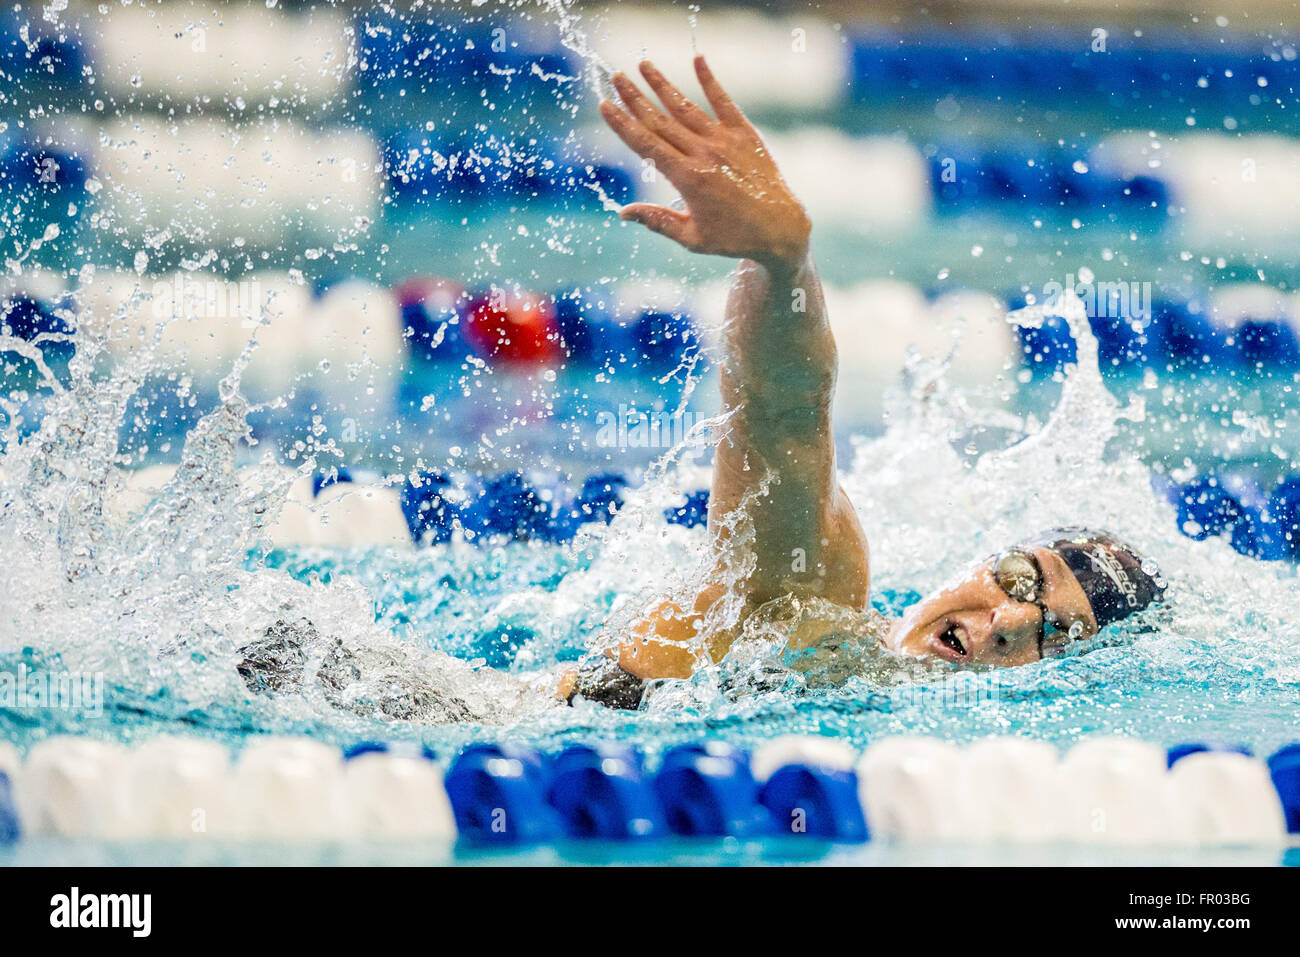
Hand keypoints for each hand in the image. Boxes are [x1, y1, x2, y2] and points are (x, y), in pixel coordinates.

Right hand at [599, 56, 810, 272]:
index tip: (605, 106)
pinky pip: (724, 102)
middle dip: (636, 97)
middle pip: (661, 120)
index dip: (623, 124)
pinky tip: (698, 59)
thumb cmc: (734, 238)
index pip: (646, 145)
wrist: (781, 228)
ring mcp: (725, 141)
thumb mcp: (692, 237)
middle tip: (616, 77)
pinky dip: (710, 81)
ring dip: (663, 85)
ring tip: (644, 64)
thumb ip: (657, 220)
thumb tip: (623, 212)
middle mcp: (704, 154)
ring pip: (686, 107)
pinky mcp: (745, 134)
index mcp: (687, 179)